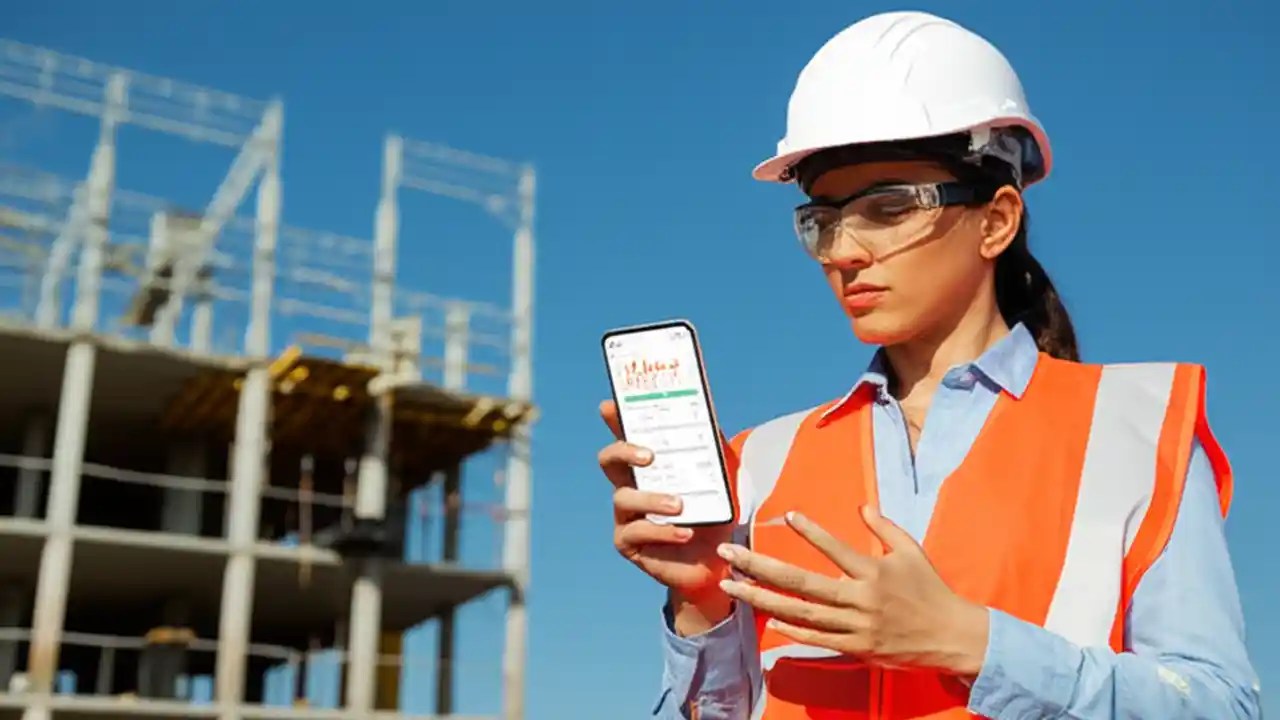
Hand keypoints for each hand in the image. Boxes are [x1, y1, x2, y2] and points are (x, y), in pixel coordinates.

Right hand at [597, 400, 734, 631]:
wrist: (718, 559)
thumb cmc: (716, 512)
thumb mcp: (722, 475)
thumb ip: (714, 447)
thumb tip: (708, 415)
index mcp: (648, 466)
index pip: (627, 435)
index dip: (615, 420)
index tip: (609, 407)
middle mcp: (630, 485)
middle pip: (609, 460)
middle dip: (624, 452)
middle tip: (650, 456)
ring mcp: (626, 515)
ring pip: (624, 498)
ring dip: (651, 499)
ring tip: (679, 505)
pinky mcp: (628, 542)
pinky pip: (637, 532)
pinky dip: (662, 531)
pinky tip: (684, 532)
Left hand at [715, 505, 988, 676]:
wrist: (953, 637)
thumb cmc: (930, 590)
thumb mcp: (912, 551)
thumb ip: (885, 527)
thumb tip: (862, 506)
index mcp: (875, 572)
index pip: (837, 549)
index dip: (812, 533)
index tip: (786, 515)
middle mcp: (861, 599)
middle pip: (802, 584)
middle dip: (761, 567)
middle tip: (729, 554)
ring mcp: (856, 627)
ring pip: (801, 614)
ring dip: (762, 600)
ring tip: (732, 586)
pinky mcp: (856, 648)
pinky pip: (818, 639)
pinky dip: (792, 631)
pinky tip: (767, 620)